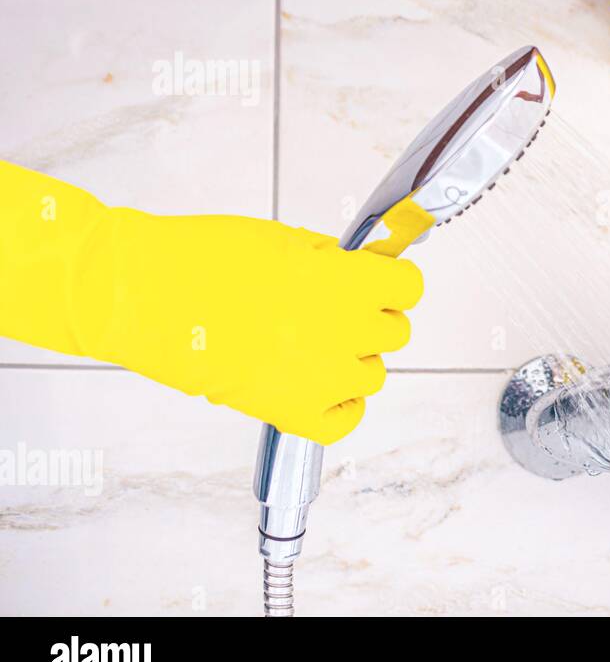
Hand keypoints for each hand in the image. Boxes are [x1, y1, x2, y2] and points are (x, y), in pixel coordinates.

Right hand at [78, 211, 423, 443]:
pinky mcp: (292, 413)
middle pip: (395, 333)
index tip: (380, 281)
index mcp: (348, 283)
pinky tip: (322, 387)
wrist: (148, 296)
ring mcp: (322, 378)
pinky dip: (340, 407)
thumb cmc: (207, 259)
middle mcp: (345, 333)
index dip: (393, 283)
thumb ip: (336, 262)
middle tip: (340, 310)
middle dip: (373, 319)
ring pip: (373, 376)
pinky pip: (344, 421)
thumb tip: (361, 272)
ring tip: (316, 345)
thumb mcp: (288, 240)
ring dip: (354, 360)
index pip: (409, 288)